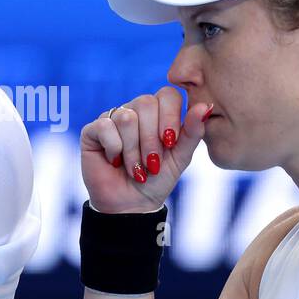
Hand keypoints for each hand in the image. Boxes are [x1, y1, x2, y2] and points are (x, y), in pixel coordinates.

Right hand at [80, 86, 212, 213]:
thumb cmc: (158, 180)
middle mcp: (135, 109)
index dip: (170, 117)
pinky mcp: (93, 130)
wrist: (132, 205)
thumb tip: (205, 105)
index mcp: (159, 111)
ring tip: (136, 169)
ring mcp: (113, 118)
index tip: (170, 143)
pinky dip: (114, 149)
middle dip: (151, 139)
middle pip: (146, 103)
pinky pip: (105, 126)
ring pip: (126, 117)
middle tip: (152, 163)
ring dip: (133, 150)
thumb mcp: (180, 157)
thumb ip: (193, 131)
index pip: (168, 94)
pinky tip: (115, 162)